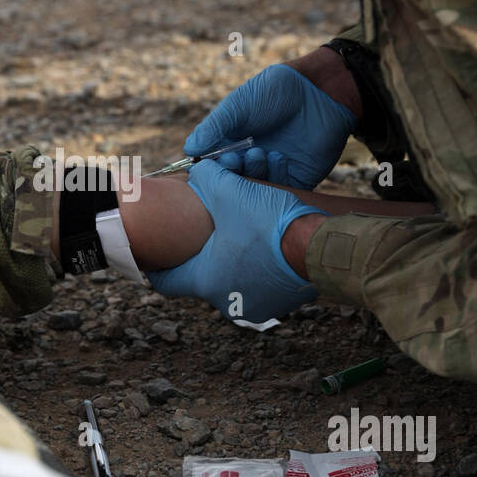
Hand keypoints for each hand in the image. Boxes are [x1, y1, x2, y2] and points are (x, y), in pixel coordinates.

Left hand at [147, 159, 324, 323]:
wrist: (319, 247)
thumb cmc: (269, 224)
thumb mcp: (231, 192)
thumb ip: (206, 179)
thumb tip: (198, 171)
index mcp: (205, 281)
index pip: (166, 282)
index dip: (158, 266)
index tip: (157, 254)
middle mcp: (226, 301)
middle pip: (202, 278)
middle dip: (203, 256)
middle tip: (207, 235)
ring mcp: (255, 306)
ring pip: (232, 281)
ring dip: (233, 262)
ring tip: (240, 237)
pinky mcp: (279, 303)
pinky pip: (259, 285)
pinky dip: (257, 269)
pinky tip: (265, 248)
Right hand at [185, 61, 356, 188]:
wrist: (320, 91)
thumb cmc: (276, 91)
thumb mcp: (239, 104)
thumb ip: (214, 127)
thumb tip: (189, 150)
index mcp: (232, 143)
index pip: (212, 165)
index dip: (208, 168)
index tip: (208, 163)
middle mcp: (249, 160)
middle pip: (231, 182)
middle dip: (230, 173)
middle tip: (232, 160)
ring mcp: (272, 172)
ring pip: (254, 190)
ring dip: (252, 174)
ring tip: (257, 154)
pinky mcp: (295, 180)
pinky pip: (279, 192)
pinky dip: (274, 180)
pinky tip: (277, 158)